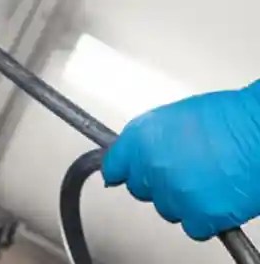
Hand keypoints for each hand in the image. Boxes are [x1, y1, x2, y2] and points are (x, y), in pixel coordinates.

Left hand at [103, 84, 259, 239]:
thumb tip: (146, 154)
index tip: (124, 175)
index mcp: (141, 137)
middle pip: (141, 190)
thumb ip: (153, 140)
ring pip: (168, 210)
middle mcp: (151, 166)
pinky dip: (206, 220)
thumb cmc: (231, 117)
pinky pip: (193, 228)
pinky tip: (219, 200)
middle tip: (184, 172)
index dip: (123, 171)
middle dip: (158, 184)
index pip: (114, 165)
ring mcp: (175, 193)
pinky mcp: (201, 215)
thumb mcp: (176, 117)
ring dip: (183, 201)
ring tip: (209, 181)